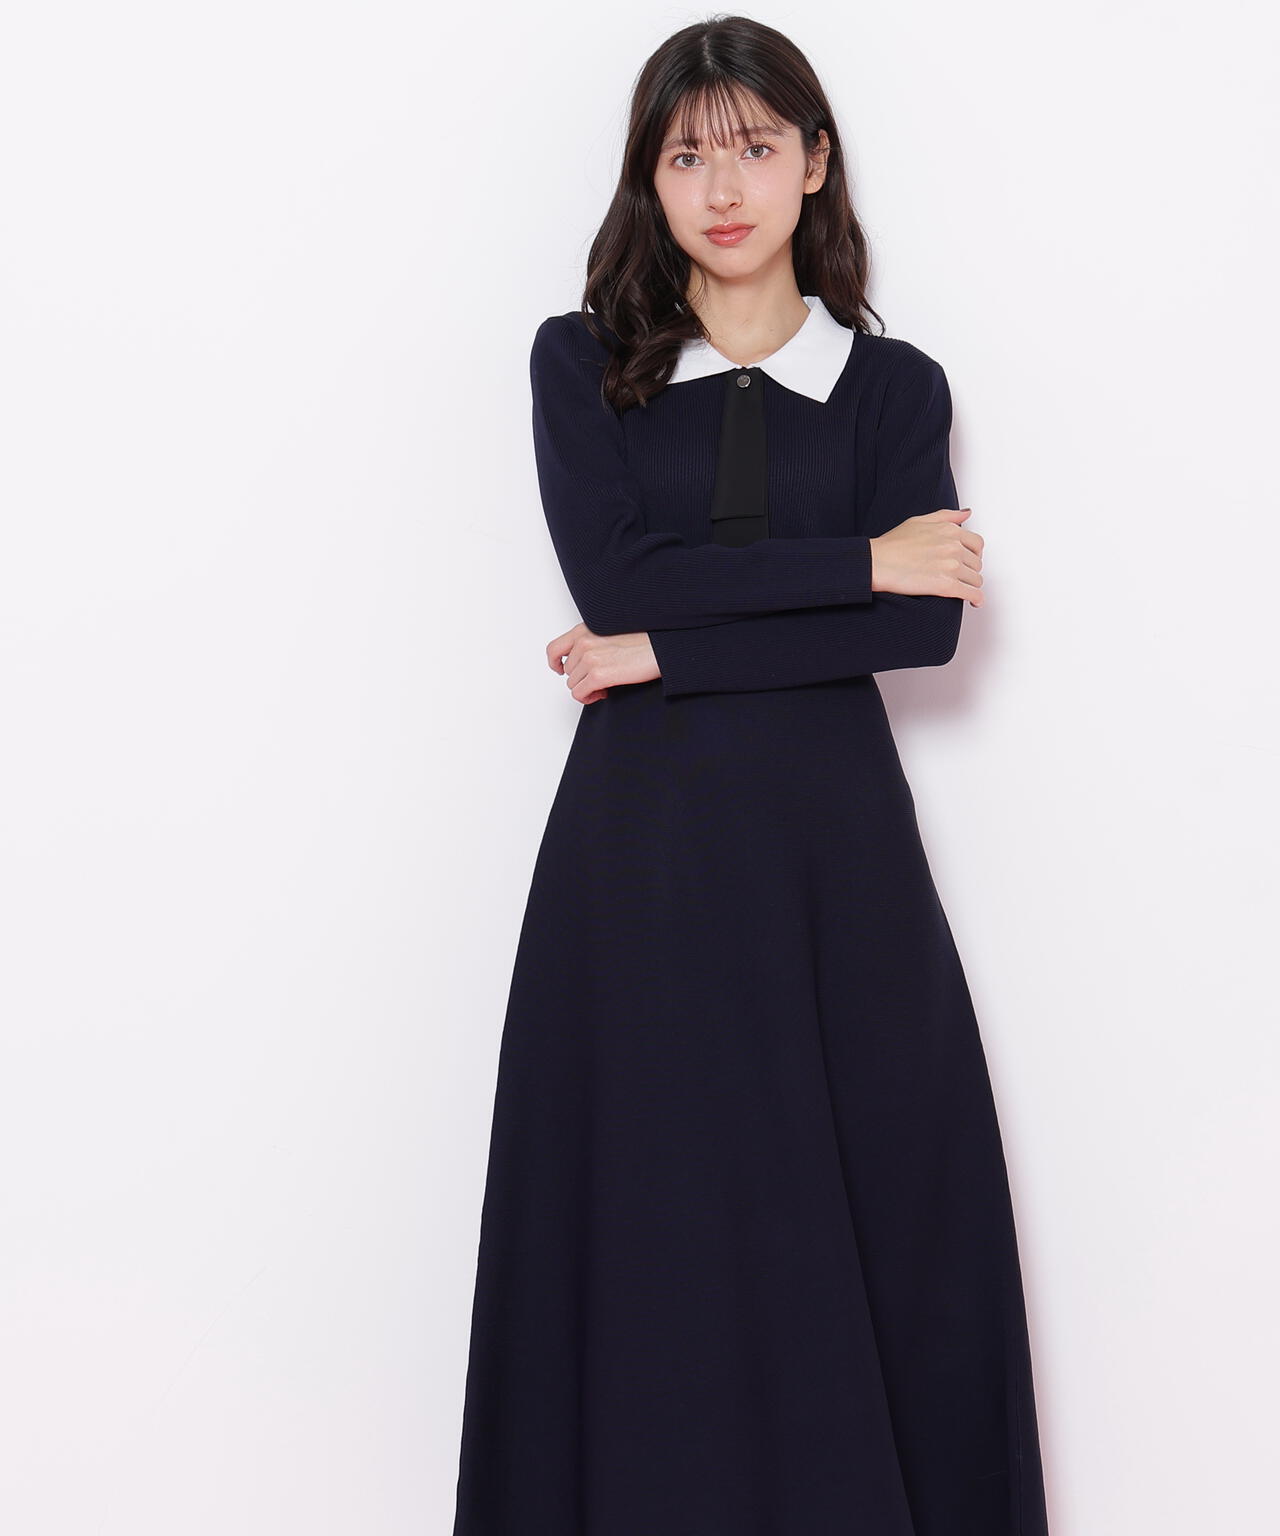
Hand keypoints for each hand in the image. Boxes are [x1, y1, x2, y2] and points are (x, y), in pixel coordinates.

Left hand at [545, 622, 659, 704]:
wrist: (660, 649)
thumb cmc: (642, 642)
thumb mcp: (609, 633)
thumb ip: (590, 642)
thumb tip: (579, 664)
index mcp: (584, 629)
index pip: (554, 649)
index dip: (555, 663)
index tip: (561, 670)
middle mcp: (584, 642)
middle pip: (567, 672)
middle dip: (582, 679)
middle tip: (600, 680)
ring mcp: (590, 658)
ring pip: (573, 685)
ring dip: (587, 689)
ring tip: (605, 685)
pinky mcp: (598, 675)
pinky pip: (580, 694)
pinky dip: (589, 697)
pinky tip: (605, 692)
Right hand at [870, 508, 984, 605]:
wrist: (877, 563)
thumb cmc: (892, 544)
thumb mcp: (919, 521)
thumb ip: (946, 516)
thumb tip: (966, 513)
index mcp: (950, 531)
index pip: (977, 544)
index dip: (974, 554)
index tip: (969, 561)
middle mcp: (954, 547)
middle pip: (976, 563)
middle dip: (970, 571)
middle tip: (960, 577)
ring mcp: (952, 566)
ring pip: (976, 580)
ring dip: (971, 585)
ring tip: (963, 589)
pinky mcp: (946, 585)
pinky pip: (972, 594)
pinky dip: (976, 599)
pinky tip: (975, 601)